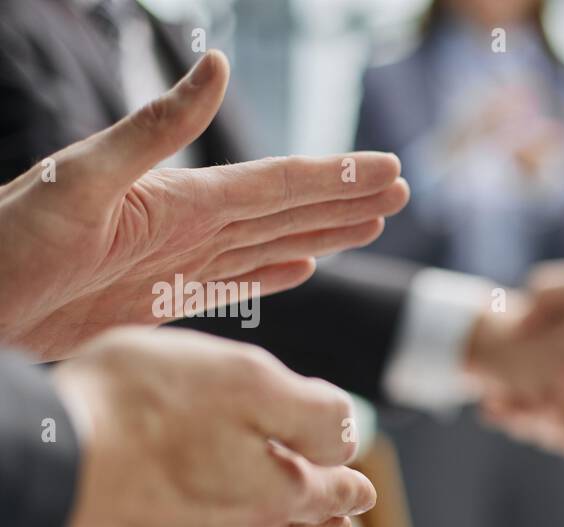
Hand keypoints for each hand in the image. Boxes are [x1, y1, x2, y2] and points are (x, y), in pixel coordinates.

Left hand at [0, 50, 408, 360]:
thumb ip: (154, 128)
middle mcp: (188, 227)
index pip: (279, 184)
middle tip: (400, 190)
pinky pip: (235, 283)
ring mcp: (176, 263)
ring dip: (324, 232)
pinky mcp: (159, 300)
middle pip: (288, 209)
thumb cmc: (8, 243)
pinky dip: (274, 274)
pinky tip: (301, 267)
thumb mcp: (79, 179)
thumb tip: (219, 66)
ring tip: (370, 224)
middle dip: (345, 200)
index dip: (336, 177)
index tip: (389, 169)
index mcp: (182, 201)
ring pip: (272, 243)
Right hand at [47, 328, 376, 526]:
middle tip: (339, 521)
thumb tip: (349, 441)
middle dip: (319, 520)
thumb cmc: (137, 412)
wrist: (33, 472)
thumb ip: (312, 412)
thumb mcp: (246, 380)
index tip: (362, 491)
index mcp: (279, 495)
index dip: (351, 486)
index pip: (334, 493)